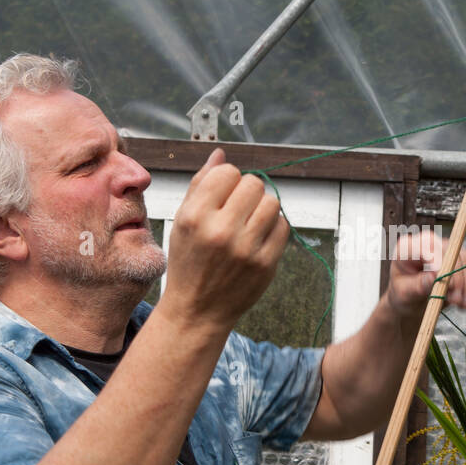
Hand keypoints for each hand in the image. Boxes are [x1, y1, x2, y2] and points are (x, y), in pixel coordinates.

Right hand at [158, 148, 288, 327]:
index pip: (227, 172)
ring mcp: (246, 249)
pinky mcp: (266, 264)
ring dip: (262, 207)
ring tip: (248, 222)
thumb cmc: (189, 262)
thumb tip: (220, 154)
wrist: (197, 310)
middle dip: (247, 191)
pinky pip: (283, 226)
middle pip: (253, 183)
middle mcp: (220, 231)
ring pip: (272, 202)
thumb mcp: (182, 221)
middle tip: (237, 209)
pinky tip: (257, 238)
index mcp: (194, 217)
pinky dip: (273, 227)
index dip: (227, 179)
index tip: (222, 195)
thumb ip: (201, 184)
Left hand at [386, 229, 465, 318]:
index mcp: (410, 247)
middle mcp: (431, 243)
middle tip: (457, 301)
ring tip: (462, 304)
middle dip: (457, 279)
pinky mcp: (464, 258)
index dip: (439, 263)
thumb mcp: (404, 293)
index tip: (446, 285)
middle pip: (452, 253)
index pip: (427, 246)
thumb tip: (434, 277)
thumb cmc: (405, 294)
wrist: (413, 301)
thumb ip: (417, 285)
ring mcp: (449, 249)